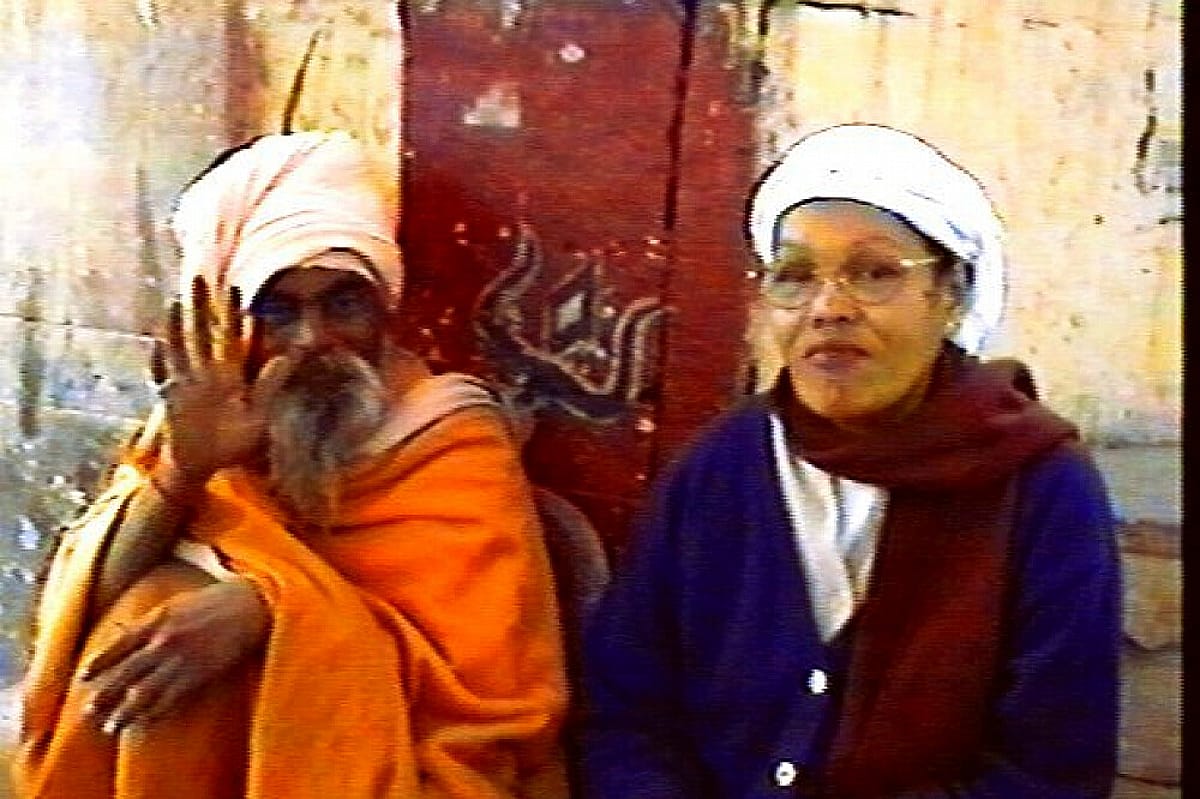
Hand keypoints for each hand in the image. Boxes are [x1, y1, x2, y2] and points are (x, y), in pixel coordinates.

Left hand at [80, 578, 270, 733]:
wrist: (254, 604)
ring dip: (126, 712)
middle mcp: (164, 640)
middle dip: (106, 695)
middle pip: (126, 673)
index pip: (119, 644)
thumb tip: (130, 630)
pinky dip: (155, 712)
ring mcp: (182, 659)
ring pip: (144, 692)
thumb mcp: (180, 602)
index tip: (83, 678)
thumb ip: (156, 618)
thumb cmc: (219, 599)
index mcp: (158, 619)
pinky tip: (145, 722)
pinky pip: (171, 698)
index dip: (100, 662)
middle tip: (88, 713)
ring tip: (112, 727)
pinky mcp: (200, 673)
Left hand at [152, 276, 295, 487]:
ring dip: (175, 322)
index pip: (226, 338)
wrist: (188, 468)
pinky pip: (159, 370)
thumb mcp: (257, 419)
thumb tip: (286, 354)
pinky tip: (155, 344)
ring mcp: (178, 384)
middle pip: (196, 333)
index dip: (229, 313)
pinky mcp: (166, 396)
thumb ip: (269, 384)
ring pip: (175, 346)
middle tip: (196, 278)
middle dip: (198, 304)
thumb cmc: (228, 446)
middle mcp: (196, 375)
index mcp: (221, 377)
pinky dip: (157, 354)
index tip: (231, 289)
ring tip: (175, 301)